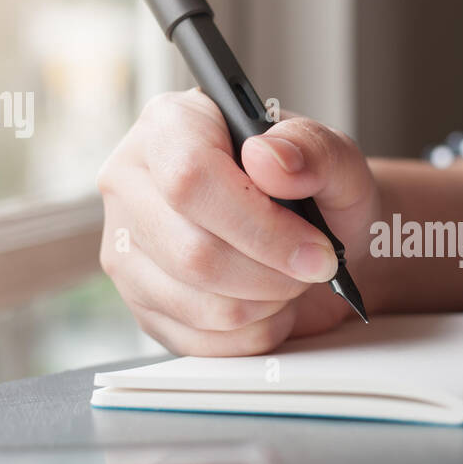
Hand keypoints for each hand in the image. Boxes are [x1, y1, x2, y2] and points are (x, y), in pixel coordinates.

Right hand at [97, 90, 380, 354]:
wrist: (314, 240)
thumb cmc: (316, 190)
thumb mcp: (336, 159)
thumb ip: (314, 149)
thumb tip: (269, 158)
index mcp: (171, 124)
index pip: (189, 176)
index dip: (259, 224)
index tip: (316, 247)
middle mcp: (131, 182)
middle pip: (192, 251)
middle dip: (272, 273)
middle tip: (317, 267)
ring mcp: (126, 247)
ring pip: (196, 303)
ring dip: (267, 303)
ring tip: (291, 278)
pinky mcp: (140, 303)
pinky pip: (199, 339)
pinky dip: (254, 331)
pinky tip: (270, 303)